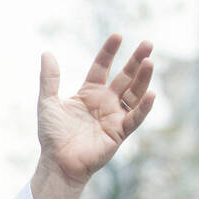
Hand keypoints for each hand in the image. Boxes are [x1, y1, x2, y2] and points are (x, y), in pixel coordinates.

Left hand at [36, 34, 153, 190]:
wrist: (57, 162)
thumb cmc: (52, 135)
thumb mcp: (48, 103)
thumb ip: (49, 79)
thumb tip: (47, 53)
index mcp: (89, 93)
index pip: (102, 67)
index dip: (109, 52)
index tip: (117, 35)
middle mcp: (105, 102)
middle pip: (125, 77)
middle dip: (136, 61)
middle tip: (147, 44)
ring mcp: (114, 116)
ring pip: (134, 93)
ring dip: (143, 79)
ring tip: (150, 62)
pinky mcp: (120, 132)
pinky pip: (135, 118)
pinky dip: (143, 107)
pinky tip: (151, 94)